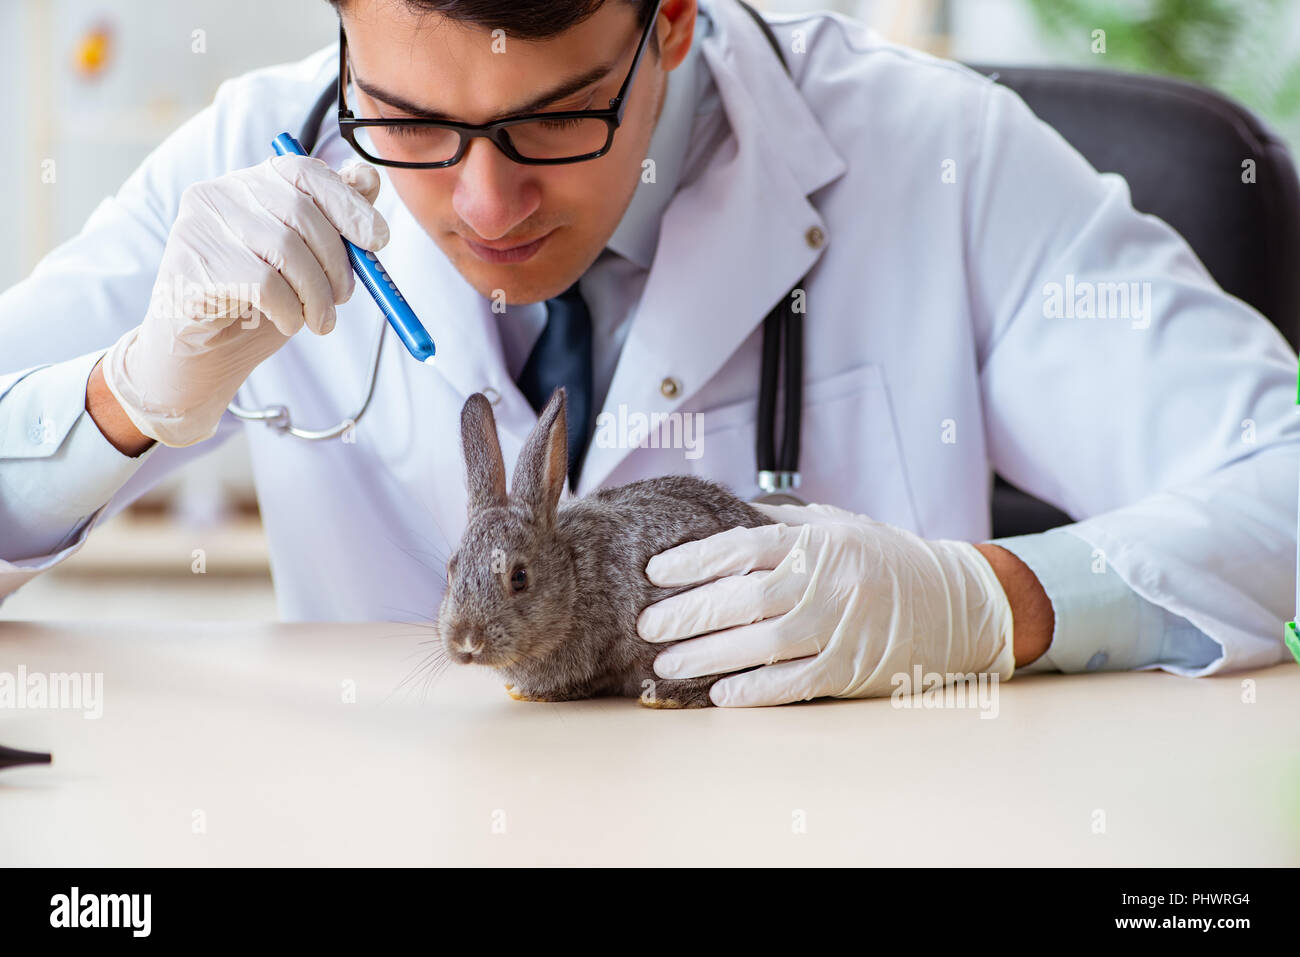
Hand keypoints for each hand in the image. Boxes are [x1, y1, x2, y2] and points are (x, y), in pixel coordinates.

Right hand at [102, 155, 387, 446]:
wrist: (205, 355)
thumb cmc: (261, 304)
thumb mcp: (309, 262)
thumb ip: (337, 222)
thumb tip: (369, 180)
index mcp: (253, 182)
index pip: (306, 172)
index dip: (349, 204)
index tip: (378, 241)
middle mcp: (221, 193)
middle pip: (301, 212)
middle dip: (337, 262)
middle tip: (343, 298)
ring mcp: (200, 226)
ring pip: (286, 250)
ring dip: (317, 295)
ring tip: (319, 321)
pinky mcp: (192, 265)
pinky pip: (264, 284)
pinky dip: (290, 310)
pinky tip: (288, 322)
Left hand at [636, 502, 1015, 706]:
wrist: (959, 601)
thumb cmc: (887, 559)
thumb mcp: (840, 524)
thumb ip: (783, 523)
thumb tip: (721, 517)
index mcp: (819, 541)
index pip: (743, 546)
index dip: (694, 559)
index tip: (655, 571)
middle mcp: (827, 582)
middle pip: (743, 598)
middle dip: (688, 613)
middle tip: (647, 625)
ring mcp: (841, 628)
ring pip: (761, 644)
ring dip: (707, 656)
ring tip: (665, 664)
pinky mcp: (852, 669)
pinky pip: (794, 683)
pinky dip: (754, 690)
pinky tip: (719, 695)